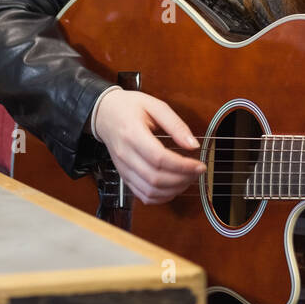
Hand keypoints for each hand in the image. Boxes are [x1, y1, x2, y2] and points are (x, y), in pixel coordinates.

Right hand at [92, 90, 204, 204]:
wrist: (105, 113)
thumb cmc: (129, 107)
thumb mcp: (155, 106)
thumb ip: (175, 125)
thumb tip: (193, 144)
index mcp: (132, 134)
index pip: (159, 158)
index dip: (182, 166)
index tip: (199, 165)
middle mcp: (125, 155)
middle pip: (155, 178)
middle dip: (182, 179)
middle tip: (197, 172)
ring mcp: (123, 168)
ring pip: (149, 191)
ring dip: (173, 190)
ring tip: (188, 179)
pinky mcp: (124, 176)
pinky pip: (141, 195)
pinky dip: (160, 197)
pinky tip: (173, 188)